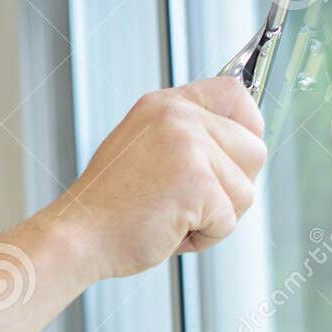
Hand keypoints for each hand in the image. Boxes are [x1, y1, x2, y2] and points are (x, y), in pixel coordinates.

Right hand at [46, 75, 267, 279]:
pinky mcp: (198, 183)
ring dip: (215, 217)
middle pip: (253, 150)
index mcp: (165, 106)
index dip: (246, 128)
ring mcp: (189, 147)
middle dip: (232, 186)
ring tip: (172, 216)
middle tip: (189, 201)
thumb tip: (233, 146)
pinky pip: (228, 220)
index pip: (235, 93)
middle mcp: (179, 118)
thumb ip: (185, 139)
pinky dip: (203, 238)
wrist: (77, 235)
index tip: (233, 155)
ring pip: (245, 191)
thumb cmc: (108, 207)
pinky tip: (168, 230)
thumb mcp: (144, 150)